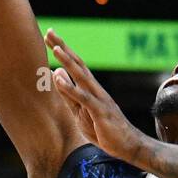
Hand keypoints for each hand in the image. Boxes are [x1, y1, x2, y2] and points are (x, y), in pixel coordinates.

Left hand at [47, 29, 147, 163]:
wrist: (128, 146)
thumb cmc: (104, 129)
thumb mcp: (80, 111)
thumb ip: (68, 93)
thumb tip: (56, 72)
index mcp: (90, 88)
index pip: (74, 64)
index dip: (62, 50)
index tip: (50, 36)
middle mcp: (95, 88)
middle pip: (77, 64)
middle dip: (63, 48)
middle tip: (50, 32)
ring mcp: (98, 98)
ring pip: (81, 76)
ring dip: (67, 62)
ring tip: (54, 49)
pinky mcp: (99, 111)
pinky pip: (83, 98)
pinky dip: (70, 88)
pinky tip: (59, 78)